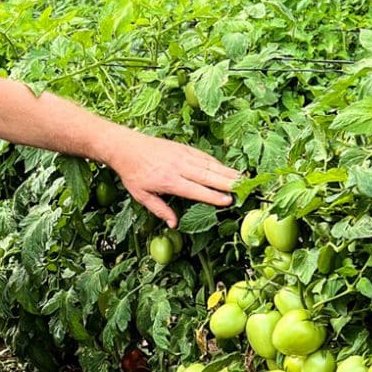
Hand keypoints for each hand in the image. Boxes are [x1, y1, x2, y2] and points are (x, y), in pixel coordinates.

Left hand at [110, 135, 241, 227]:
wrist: (126, 147)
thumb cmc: (133, 174)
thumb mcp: (141, 196)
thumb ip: (159, 209)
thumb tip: (174, 224)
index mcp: (168, 181)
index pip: (195, 190)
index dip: (212, 196)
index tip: (228, 200)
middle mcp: (178, 167)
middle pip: (207, 176)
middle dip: (227, 183)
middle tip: (244, 189)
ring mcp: (182, 155)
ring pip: (209, 164)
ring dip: (227, 171)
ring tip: (243, 178)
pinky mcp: (183, 148)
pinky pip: (203, 156)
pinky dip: (217, 162)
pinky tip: (227, 168)